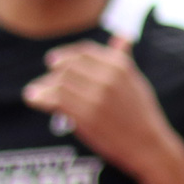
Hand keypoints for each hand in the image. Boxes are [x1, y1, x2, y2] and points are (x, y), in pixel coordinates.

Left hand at [23, 35, 181, 178]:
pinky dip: (40, 98)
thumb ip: (123, 58)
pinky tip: (32, 99)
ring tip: (35, 92)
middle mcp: (108, 77)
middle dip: (53, 72)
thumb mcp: (136, 81)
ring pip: (59, 81)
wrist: (150, 147)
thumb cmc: (141, 114)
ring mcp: (97, 96)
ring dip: (43, 86)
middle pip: (67, 65)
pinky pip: (56, 99)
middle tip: (45, 81)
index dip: (65, 55)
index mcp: (120, 66)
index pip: (83, 51)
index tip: (54, 62)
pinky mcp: (87, 115)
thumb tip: (122, 36)